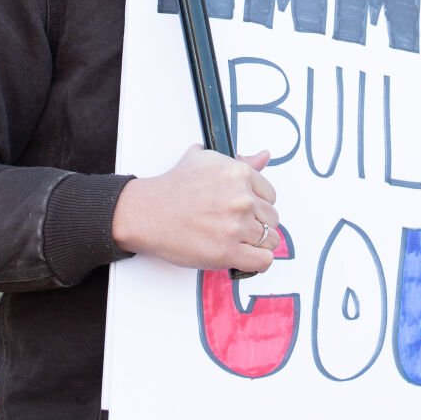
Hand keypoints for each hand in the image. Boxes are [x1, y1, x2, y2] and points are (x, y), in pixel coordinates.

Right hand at [111, 145, 280, 272]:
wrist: (148, 212)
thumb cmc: (173, 187)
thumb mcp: (205, 159)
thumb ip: (240, 160)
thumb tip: (264, 157)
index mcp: (239, 174)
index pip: (270, 195)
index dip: (258, 205)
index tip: (246, 211)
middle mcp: (242, 199)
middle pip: (272, 219)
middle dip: (257, 224)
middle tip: (238, 228)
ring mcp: (236, 226)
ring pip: (270, 240)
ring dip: (258, 244)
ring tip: (241, 243)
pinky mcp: (227, 252)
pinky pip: (263, 261)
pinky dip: (258, 262)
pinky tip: (245, 257)